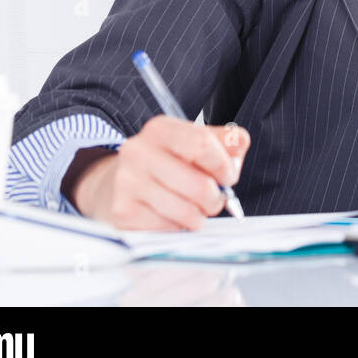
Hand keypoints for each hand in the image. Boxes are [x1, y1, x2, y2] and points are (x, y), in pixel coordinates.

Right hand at [69, 116, 250, 230]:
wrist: (118, 183)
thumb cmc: (169, 163)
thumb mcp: (195, 141)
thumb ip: (226, 141)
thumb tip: (239, 144)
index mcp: (160, 129)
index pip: (203, 144)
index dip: (224, 166)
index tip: (228, 176)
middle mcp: (138, 152)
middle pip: (199, 185)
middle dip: (216, 198)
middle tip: (214, 199)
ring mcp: (127, 183)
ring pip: (186, 212)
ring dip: (199, 216)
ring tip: (194, 209)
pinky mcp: (122, 212)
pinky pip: (169, 229)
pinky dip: (178, 227)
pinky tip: (172, 216)